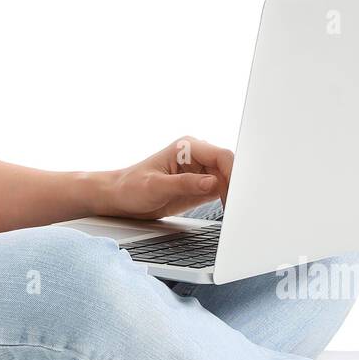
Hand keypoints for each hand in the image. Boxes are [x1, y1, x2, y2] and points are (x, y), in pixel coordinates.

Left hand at [100, 137, 233, 220]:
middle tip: (239, 207)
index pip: (221, 156)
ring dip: (233, 194)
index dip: (234, 173)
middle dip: (236, 185)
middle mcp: (196, 156)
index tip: (238, 192)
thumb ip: (184, 184)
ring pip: (228, 180)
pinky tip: (228, 211)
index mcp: (187, 147)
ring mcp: (199, 171)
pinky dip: (226, 200)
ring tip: (234, 212)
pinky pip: (221, 190)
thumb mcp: (156, 186)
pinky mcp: (199, 186)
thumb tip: (212, 182)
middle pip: (228, 168)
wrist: (119, 198)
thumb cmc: (131, 187)